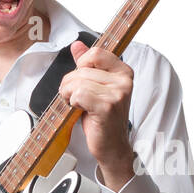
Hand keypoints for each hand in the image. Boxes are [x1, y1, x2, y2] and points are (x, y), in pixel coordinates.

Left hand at [59, 39, 135, 188]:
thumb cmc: (103, 118)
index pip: (95, 52)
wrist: (111, 146)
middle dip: (70, 84)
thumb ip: (88, 64)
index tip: (82, 81)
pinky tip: (81, 111)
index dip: (81, 66)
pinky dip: (73, 103)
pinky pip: (79, 94)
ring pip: (78, 82)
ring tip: (78, 105)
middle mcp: (124, 81)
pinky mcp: (108, 107)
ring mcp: (118, 93)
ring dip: (69, 95)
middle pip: (82, 69)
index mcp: (123, 72)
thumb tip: (77, 45)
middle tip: (76, 99)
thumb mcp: (96, 87)